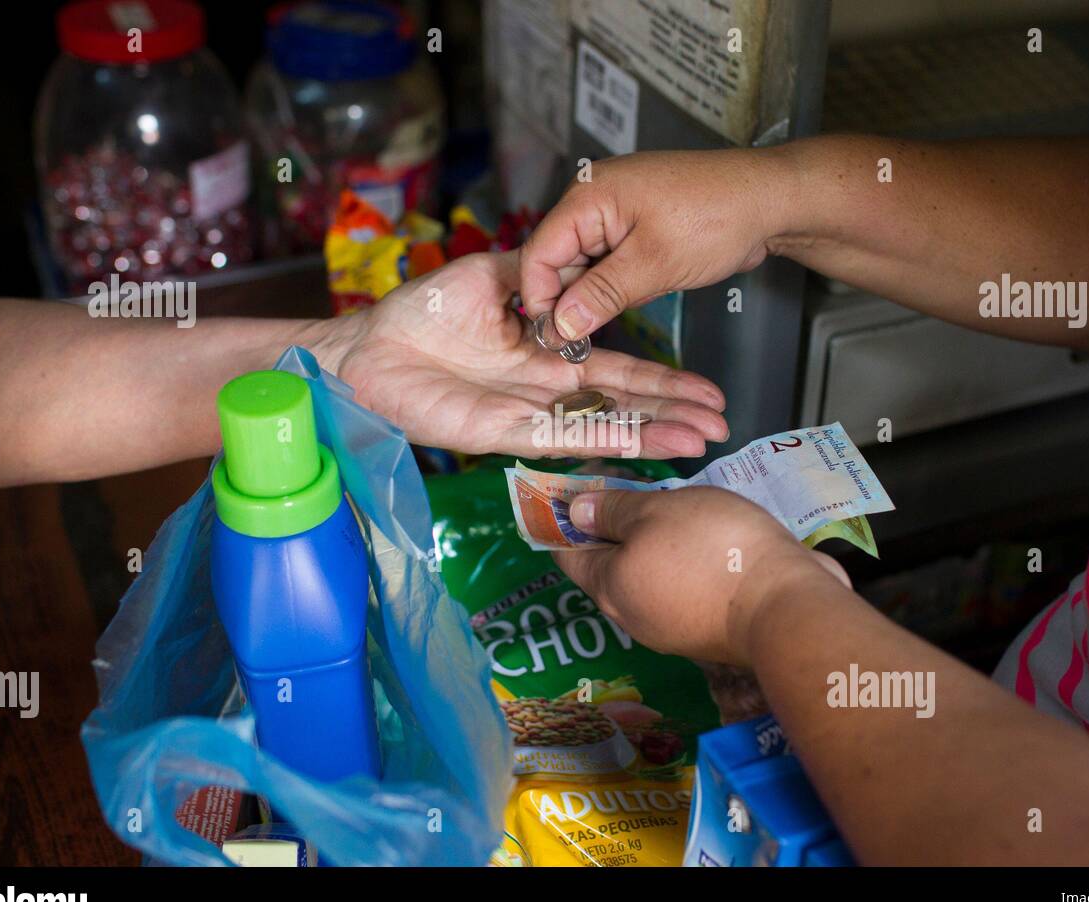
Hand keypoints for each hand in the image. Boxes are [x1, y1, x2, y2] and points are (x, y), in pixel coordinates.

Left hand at [321, 251, 728, 457]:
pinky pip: (560, 436)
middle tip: (722, 423)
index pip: (616, 371)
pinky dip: (602, 440)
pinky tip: (640, 443)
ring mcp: (526, 414)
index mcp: (546, 354)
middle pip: (621, 405)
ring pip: (600, 427)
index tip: (704, 388)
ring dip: (650, 434)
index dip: (661, 381)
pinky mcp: (500, 432)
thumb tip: (575, 271)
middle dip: (672, 413)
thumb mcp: (489, 276)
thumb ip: (537, 277)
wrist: (366, 348)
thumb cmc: (419, 313)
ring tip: (700, 440)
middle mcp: (544, 390)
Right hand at [519, 148, 791, 339]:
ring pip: (585, 266)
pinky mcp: (635, 227)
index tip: (554, 337)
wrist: (771, 201)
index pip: (539, 253)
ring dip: (597, 295)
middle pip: (558, 260)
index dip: (540, 299)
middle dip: (571, 300)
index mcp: (588, 196)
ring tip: (620, 312)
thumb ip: (601, 295)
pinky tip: (638, 296)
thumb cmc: (719, 216)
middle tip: (585, 338)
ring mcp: (616, 213)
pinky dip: (618, 285)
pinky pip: (610, 262)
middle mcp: (595, 199)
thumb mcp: (654, 264)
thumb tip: (561, 325)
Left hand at [553, 486, 851, 664]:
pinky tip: (702, 540)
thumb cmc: (711, 548)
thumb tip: (576, 512)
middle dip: (612, 528)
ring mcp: (669, 630)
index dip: (564, 517)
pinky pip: (679, 590)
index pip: (565, 552)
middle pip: (606, 566)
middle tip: (631, 487)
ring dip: (651, 546)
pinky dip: (680, 564)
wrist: (785, 607)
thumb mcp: (658, 510)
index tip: (576, 486)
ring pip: (645, 578)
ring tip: (672, 509)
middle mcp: (630, 616)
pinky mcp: (705, 632)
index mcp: (607, 585)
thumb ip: (614, 510)